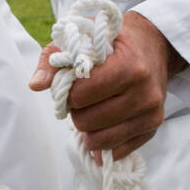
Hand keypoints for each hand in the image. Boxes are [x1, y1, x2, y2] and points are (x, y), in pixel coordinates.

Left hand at [29, 10, 186, 162]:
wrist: (154, 44)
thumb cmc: (114, 42)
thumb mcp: (82, 38)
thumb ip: (54, 60)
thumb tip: (35, 85)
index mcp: (128, 66)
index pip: (81, 95)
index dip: (69, 93)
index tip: (73, 84)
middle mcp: (144, 92)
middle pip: (87, 121)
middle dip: (78, 111)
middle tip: (84, 99)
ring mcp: (151, 112)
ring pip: (100, 141)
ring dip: (88, 130)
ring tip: (93, 110)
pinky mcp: (154, 127)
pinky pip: (118, 151)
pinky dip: (105, 143)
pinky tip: (104, 126)